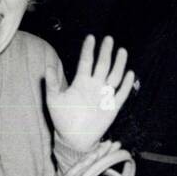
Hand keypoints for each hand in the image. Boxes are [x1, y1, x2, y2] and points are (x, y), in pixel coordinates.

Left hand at [47, 35, 135, 152]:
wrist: (74, 138)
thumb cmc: (62, 119)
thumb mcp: (54, 100)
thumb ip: (53, 84)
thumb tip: (47, 67)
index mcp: (81, 82)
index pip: (86, 62)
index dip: (88, 50)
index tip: (91, 37)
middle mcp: (94, 86)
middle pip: (103, 65)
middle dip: (106, 52)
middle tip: (109, 39)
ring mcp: (104, 96)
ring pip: (114, 76)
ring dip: (119, 64)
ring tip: (122, 51)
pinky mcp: (112, 107)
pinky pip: (121, 94)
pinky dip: (126, 85)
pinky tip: (129, 74)